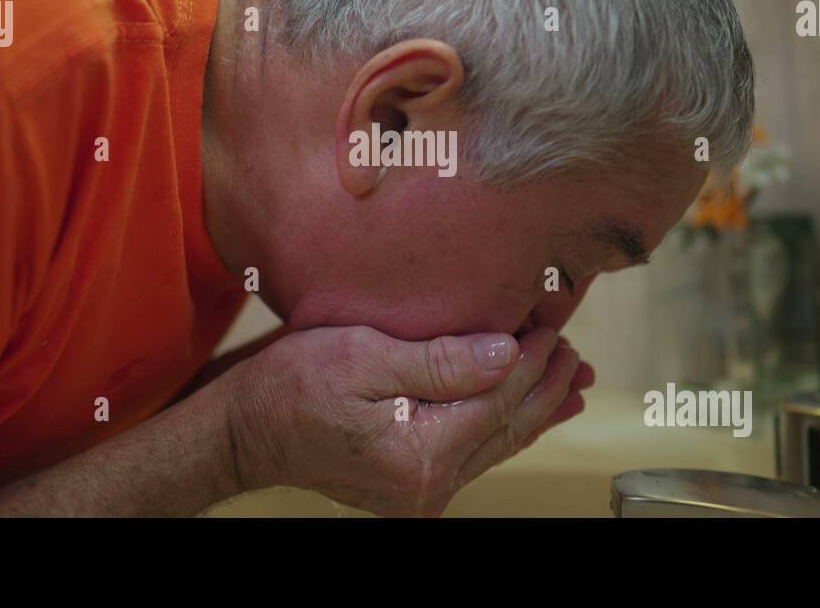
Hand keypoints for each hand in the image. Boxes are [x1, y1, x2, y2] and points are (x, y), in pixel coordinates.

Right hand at [227, 325, 585, 515]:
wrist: (243, 429)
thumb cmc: (289, 386)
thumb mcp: (362, 356)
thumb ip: (440, 361)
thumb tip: (509, 356)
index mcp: (419, 455)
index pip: (499, 401)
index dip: (532, 362)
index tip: (553, 326)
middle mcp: (426, 487)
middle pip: (506, 429)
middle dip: (546, 387)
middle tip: (575, 352)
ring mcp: (418, 493)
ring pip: (496, 444)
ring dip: (533, 408)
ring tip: (570, 381)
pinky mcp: (409, 485)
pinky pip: (473, 452)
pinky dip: (502, 426)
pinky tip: (522, 410)